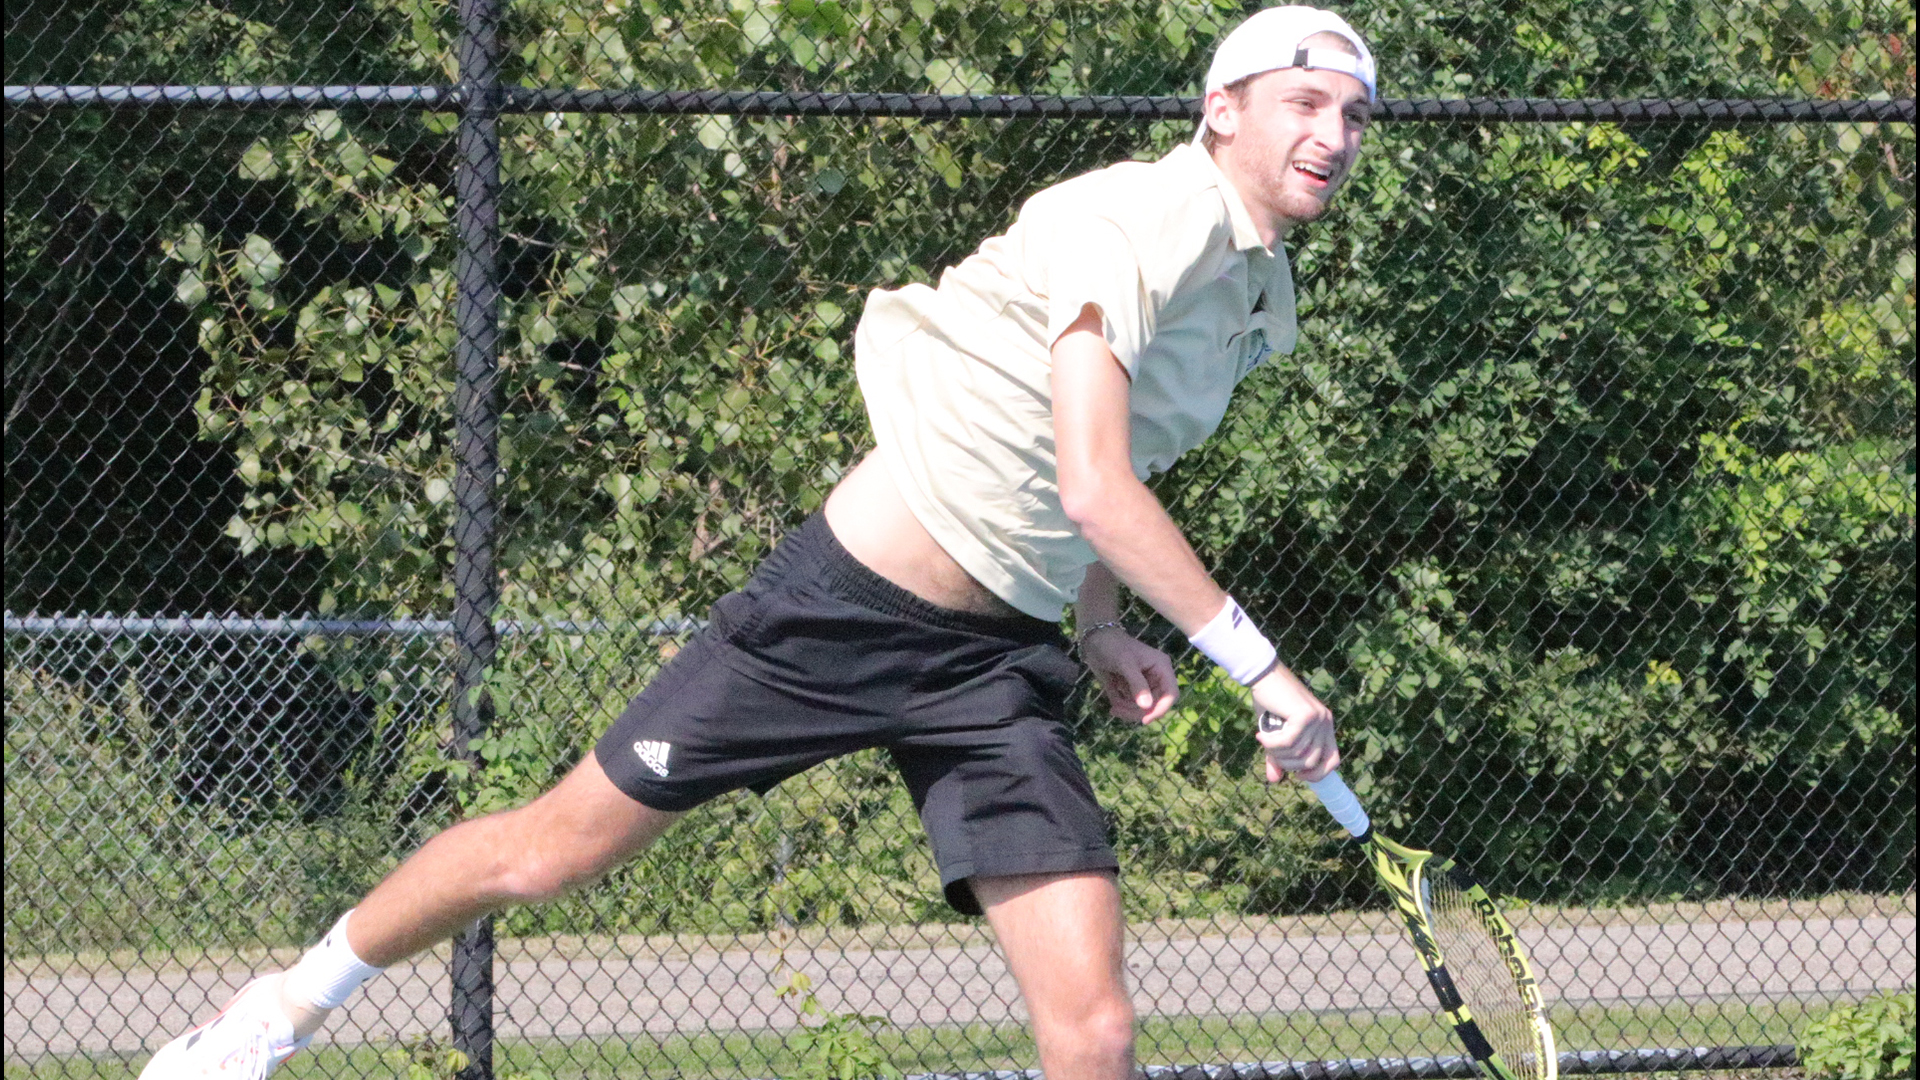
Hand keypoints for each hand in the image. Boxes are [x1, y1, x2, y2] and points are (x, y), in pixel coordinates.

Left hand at [1080, 627, 1177, 722]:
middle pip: (1156, 705)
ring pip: (1144, 709)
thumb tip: (1146, 707)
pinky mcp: (1133, 691)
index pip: (1171, 694)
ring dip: (1129, 712)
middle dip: (1138, 712)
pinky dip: (1124, 710)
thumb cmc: (1113, 647)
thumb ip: (1137, 684)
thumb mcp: (1125, 663)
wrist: (1095, 642)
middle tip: (1119, 711)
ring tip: (1114, 708)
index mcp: (1161, 668)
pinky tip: (1113, 707)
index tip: (1145, 720)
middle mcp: (1156, 678)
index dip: (1162, 709)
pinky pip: (1133, 708)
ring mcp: (1145, 686)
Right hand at [1251, 663, 1337, 782]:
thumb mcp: (1275, 735)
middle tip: (1272, 753)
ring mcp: (1318, 718)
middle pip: (1312, 761)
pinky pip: (1289, 742)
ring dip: (1277, 752)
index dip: (1318, 774)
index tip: (1297, 775)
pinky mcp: (1306, 715)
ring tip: (1264, 740)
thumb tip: (1274, 780)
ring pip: (1298, 753)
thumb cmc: (1269, 704)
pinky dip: (1272, 744)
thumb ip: (1278, 757)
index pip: (1333, 760)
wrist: (1264, 677)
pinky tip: (1261, 736)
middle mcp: (1326, 722)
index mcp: (1325, 727)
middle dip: (1288, 764)